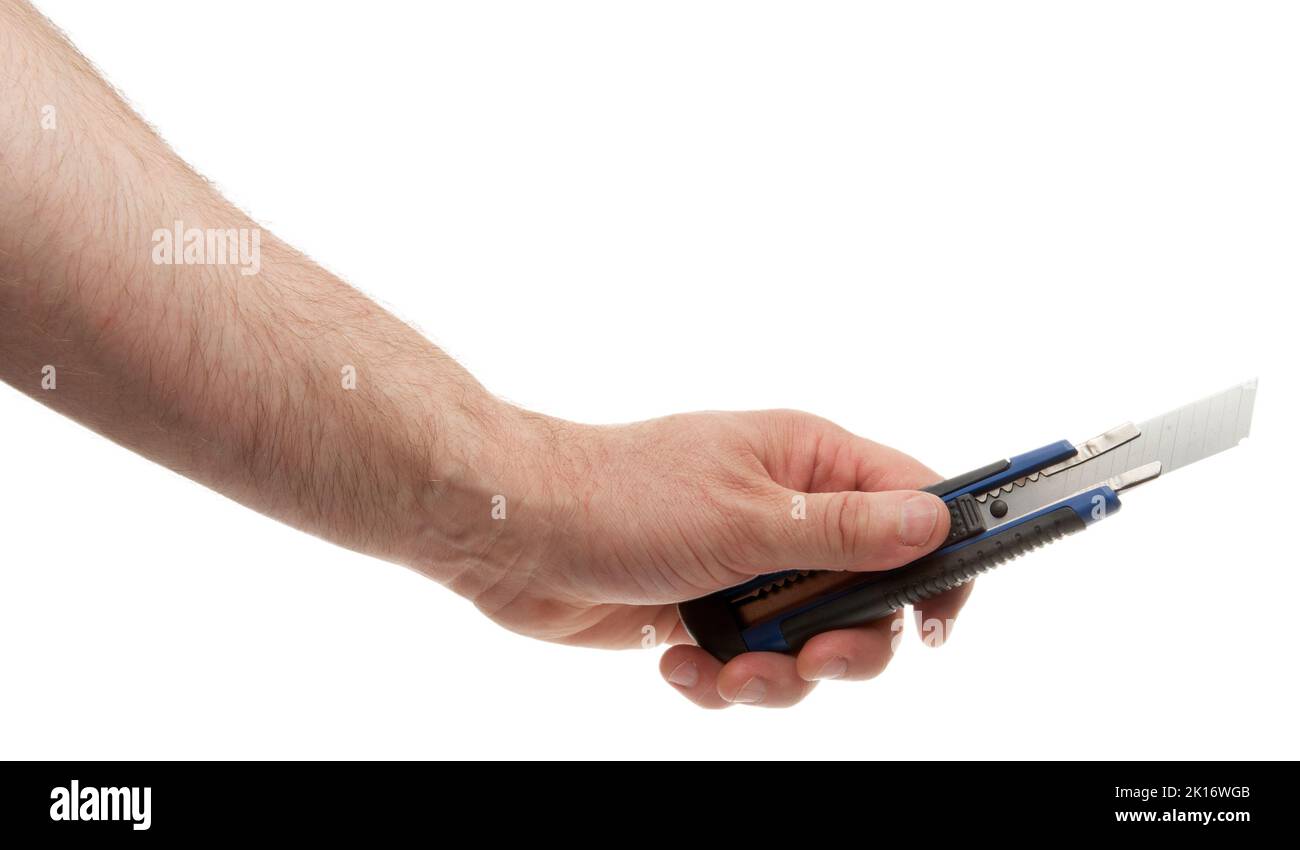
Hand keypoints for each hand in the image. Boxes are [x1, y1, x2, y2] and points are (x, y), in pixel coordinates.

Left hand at [423, 406, 968, 707]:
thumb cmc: (623, 499)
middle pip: (869, 595)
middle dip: (845, 643)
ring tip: (727, 668)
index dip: (940, 562)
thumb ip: (845, 531)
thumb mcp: (746, 518)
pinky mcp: (707, 612)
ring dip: (776, 673)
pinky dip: (719, 678)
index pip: (913, 505)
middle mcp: (787, 514)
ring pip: (810, 643)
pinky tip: (675, 661)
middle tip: (812, 656)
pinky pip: (748, 666)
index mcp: (809, 464)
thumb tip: (934, 523)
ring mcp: (746, 567)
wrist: (518, 534)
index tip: (936, 620)